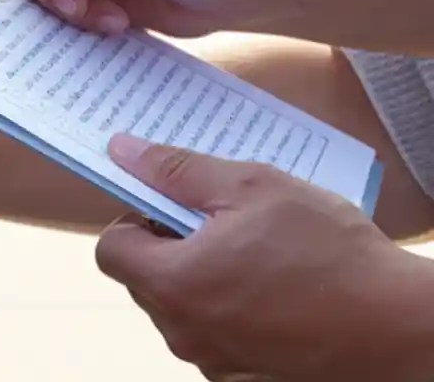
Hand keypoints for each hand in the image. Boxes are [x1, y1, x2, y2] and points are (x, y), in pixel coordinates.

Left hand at [95, 135, 433, 380]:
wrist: (398, 328)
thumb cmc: (329, 253)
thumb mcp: (252, 187)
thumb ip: (178, 170)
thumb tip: (123, 150)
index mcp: (172, 283)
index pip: (111, 249)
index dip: (135, 219)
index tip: (173, 204)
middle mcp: (181, 330)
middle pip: (143, 279)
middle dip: (170, 246)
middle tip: (222, 221)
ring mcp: (211, 359)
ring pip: (179, 307)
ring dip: (202, 276)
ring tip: (257, 253)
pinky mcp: (240, 375)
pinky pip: (214, 332)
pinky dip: (230, 308)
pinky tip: (275, 288)